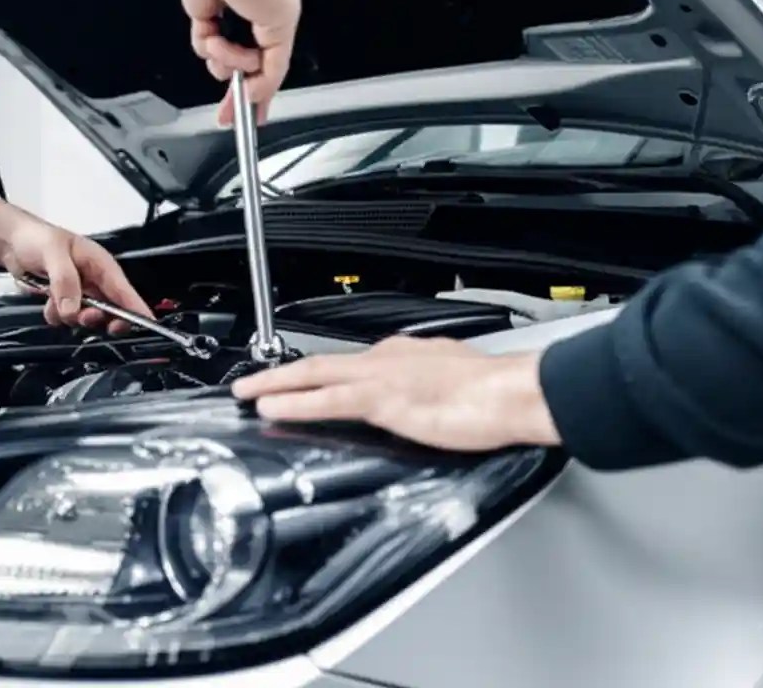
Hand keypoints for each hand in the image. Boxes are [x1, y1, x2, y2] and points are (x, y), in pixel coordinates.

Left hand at [0, 180, 152, 333]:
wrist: (12, 243)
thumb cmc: (37, 239)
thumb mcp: (53, 253)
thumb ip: (65, 281)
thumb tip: (74, 310)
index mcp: (100, 264)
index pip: (124, 290)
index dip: (137, 308)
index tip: (147, 324)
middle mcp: (95, 281)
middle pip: (111, 310)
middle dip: (98, 317)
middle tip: (85, 316)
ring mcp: (81, 293)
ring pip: (88, 318)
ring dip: (73, 317)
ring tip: (57, 304)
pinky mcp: (66, 302)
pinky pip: (67, 319)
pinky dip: (57, 316)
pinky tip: (47, 303)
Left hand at [181, 0, 300, 125]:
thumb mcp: (282, 30)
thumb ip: (273, 69)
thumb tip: (258, 92)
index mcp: (277, 29)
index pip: (271, 73)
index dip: (261, 99)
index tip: (255, 120)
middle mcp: (253, 29)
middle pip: (243, 73)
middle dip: (236, 89)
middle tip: (227, 112)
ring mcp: (228, 25)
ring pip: (221, 64)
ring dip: (222, 59)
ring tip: (223, 43)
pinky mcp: (205, 18)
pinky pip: (203, 46)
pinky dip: (205, 44)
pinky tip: (211, 32)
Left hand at [231, 336, 562, 450]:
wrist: (514, 393)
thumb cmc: (498, 395)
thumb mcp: (456, 383)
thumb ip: (431, 391)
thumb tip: (425, 401)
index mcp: (406, 356)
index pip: (352, 364)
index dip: (321, 373)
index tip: (302, 380)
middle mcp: (387, 358)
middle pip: (322, 364)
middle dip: (284, 373)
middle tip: (253, 382)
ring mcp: (381, 377)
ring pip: (314, 377)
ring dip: (276, 385)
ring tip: (249, 393)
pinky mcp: (381, 399)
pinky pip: (325, 400)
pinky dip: (293, 402)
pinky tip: (271, 407)